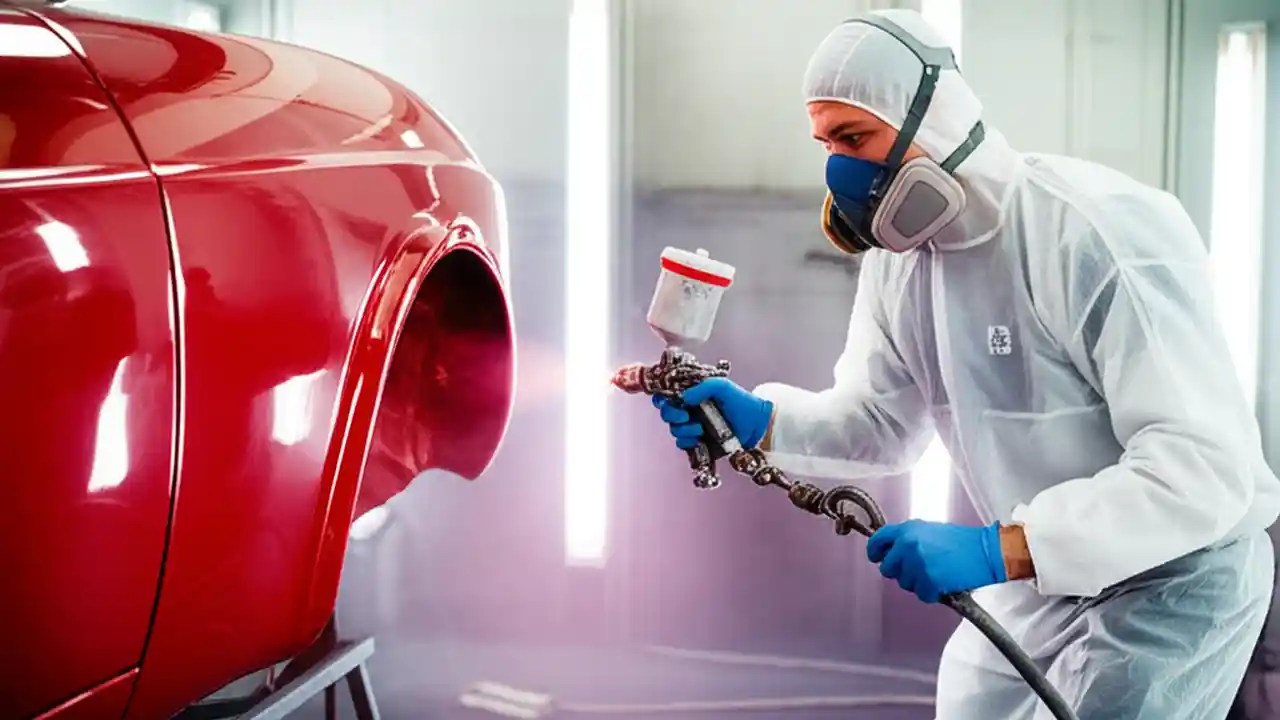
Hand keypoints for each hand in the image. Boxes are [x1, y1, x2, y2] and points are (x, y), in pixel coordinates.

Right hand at [651, 377, 773, 450]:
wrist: (756, 425)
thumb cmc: (740, 402)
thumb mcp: (722, 386)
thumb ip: (703, 387)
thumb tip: (684, 397)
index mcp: (692, 394)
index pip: (667, 394)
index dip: (661, 397)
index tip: (668, 400)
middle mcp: (689, 410)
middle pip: (666, 413)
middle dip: (671, 414)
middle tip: (685, 416)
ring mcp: (692, 427)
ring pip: (673, 429)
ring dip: (683, 429)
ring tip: (700, 428)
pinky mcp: (697, 443)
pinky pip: (682, 444)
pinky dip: (687, 441)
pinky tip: (699, 438)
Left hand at [866, 520, 1007, 602]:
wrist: (986, 552)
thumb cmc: (962, 542)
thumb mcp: (930, 531)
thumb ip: (908, 539)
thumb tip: (892, 551)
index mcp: (907, 530)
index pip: (878, 540)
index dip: (875, 552)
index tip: (877, 557)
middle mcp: (908, 546)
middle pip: (888, 568)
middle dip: (901, 571)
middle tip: (919, 569)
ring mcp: (917, 565)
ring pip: (905, 584)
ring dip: (918, 582)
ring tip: (937, 572)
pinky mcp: (929, 582)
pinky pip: (922, 595)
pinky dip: (932, 594)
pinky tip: (943, 583)